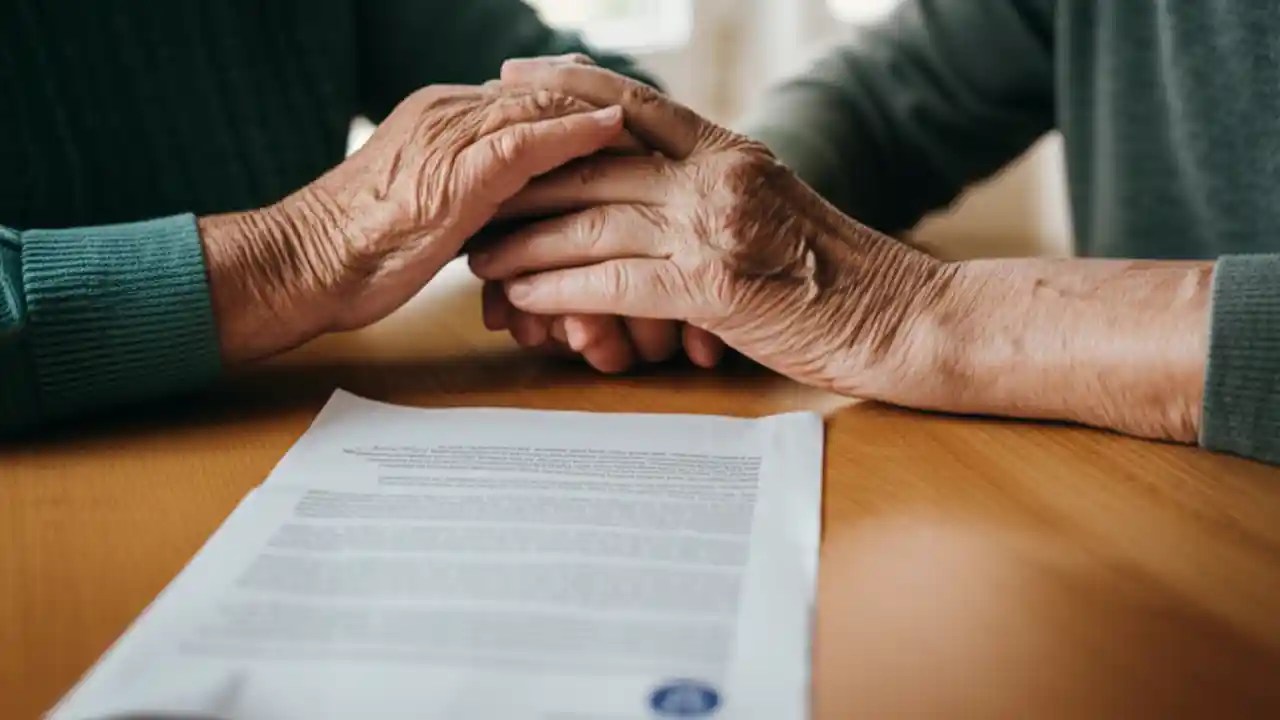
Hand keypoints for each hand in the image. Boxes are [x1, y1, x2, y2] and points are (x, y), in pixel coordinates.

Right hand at [200, 83, 624, 361]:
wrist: (305, 265)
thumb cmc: (362, 252)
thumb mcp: (430, 211)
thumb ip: (473, 195)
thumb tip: (520, 209)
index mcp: (442, 116)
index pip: (527, 99)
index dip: (579, 106)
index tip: (629, 119)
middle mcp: (450, 114)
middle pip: (544, 94)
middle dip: (601, 105)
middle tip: (657, 118)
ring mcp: (452, 138)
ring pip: (543, 109)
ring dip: (600, 117)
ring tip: (654, 126)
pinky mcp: (456, 173)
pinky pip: (527, 142)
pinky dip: (573, 135)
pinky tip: (614, 134)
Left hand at [472, 62, 955, 404]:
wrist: (896, 317)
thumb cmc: (836, 269)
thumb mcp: (776, 203)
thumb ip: (715, 184)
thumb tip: (657, 182)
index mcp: (729, 150)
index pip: (633, 105)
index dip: (565, 86)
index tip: (511, 75)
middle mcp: (715, 178)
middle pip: (592, 165)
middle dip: (521, 178)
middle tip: (469, 186)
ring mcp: (712, 230)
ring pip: (590, 225)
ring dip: (524, 245)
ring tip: (478, 257)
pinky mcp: (711, 290)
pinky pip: (613, 285)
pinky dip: (559, 293)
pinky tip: (522, 301)